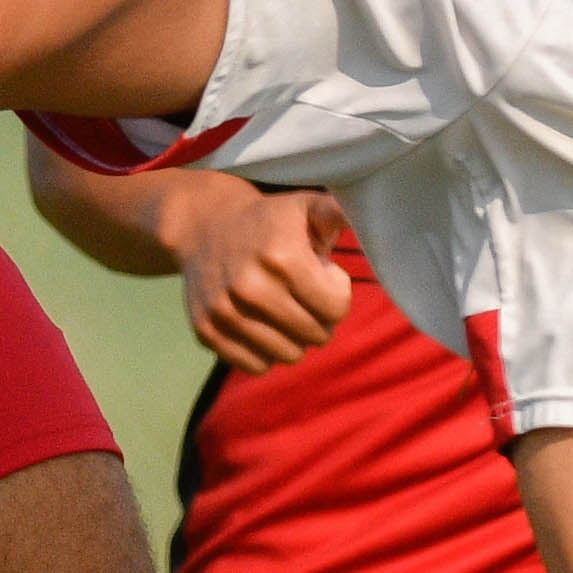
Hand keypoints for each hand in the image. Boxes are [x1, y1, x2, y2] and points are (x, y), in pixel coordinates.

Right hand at [171, 185, 352, 369]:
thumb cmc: (270, 221)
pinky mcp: (206, 331)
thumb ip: (338, 213)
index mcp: (282, 257)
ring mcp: (225, 312)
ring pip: (289, 356)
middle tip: (303, 294)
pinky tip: (261, 323)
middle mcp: (250, 287)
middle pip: (316, 336)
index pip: (337, 309)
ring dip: (294, 337)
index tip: (321, 275)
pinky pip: (256, 365)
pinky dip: (265, 351)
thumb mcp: (306, 207)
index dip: (336, 292)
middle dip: (319, 317)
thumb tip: (368, 209)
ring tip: (284, 308)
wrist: (205, 226)